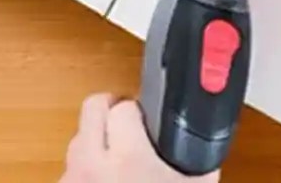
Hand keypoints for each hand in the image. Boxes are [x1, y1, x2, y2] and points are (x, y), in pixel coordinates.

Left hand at [61, 94, 219, 182]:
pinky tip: (105, 176)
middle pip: (92, 106)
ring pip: (77, 138)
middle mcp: (91, 165)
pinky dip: (86, 166)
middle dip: (112, 107)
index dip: (140, 108)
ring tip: (118, 154)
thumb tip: (210, 136)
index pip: (125, 106)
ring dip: (96, 139)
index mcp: (127, 158)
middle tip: (129, 118)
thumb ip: (199, 157)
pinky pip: (70, 166)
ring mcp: (72, 178)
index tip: (147, 116)